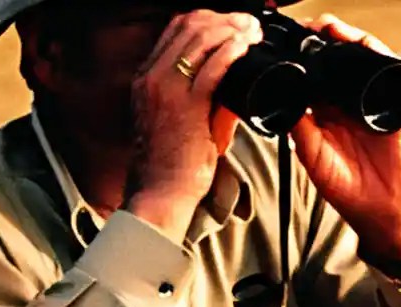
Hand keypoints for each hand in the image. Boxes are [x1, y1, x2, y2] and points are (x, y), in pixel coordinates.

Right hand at [125, 10, 261, 241]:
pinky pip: (211, 67)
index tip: (233, 25)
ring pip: (199, 38)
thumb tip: (238, 81)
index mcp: (147, 78)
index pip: (175, 30)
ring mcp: (165, 88)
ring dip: (232, 30)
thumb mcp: (189, 121)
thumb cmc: (173, 164)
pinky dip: (232, 51)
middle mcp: (151, 77)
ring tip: (253, 33)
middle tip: (249, 24)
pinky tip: (247, 48)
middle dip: (224, 19)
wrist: (160, 193)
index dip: (208, 20)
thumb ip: (210, 97)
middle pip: (187, 25)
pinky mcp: (184, 105)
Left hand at [289, 15, 400, 265]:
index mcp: (323, 112)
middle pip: (333, 58)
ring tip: (328, 27)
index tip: (283, 41)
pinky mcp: (395, 103)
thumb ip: (299, 127)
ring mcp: (371, 100)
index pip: (309, 74)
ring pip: (359, 59)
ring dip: (345, 39)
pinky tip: (361, 44)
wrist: (384, 209)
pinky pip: (386, 70)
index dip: (298, 56)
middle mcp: (346, 102)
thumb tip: (281, 98)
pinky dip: (375, 53)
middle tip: (305, 26)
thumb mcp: (313, 157)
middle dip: (320, 38)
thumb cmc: (347, 189)